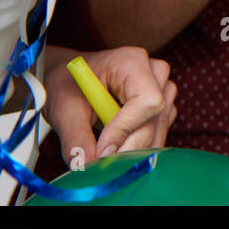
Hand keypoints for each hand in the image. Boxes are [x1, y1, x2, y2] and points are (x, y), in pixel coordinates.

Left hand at [42, 45, 177, 169]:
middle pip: (154, 120)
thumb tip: (83, 165)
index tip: (102, 150)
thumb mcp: (64, 109)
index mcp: (132, 62)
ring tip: (103, 152)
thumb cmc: (68, 84)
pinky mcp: (164, 106)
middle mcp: (155, 73)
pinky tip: (116, 144)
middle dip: (127, 147)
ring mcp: (164, 89)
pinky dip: (137, 147)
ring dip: (132, 149)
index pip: (147, 100)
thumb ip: (75, 138)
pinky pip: (158, 134)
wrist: (71, 79)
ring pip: (158, 131)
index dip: (127, 128)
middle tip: (100, 165)